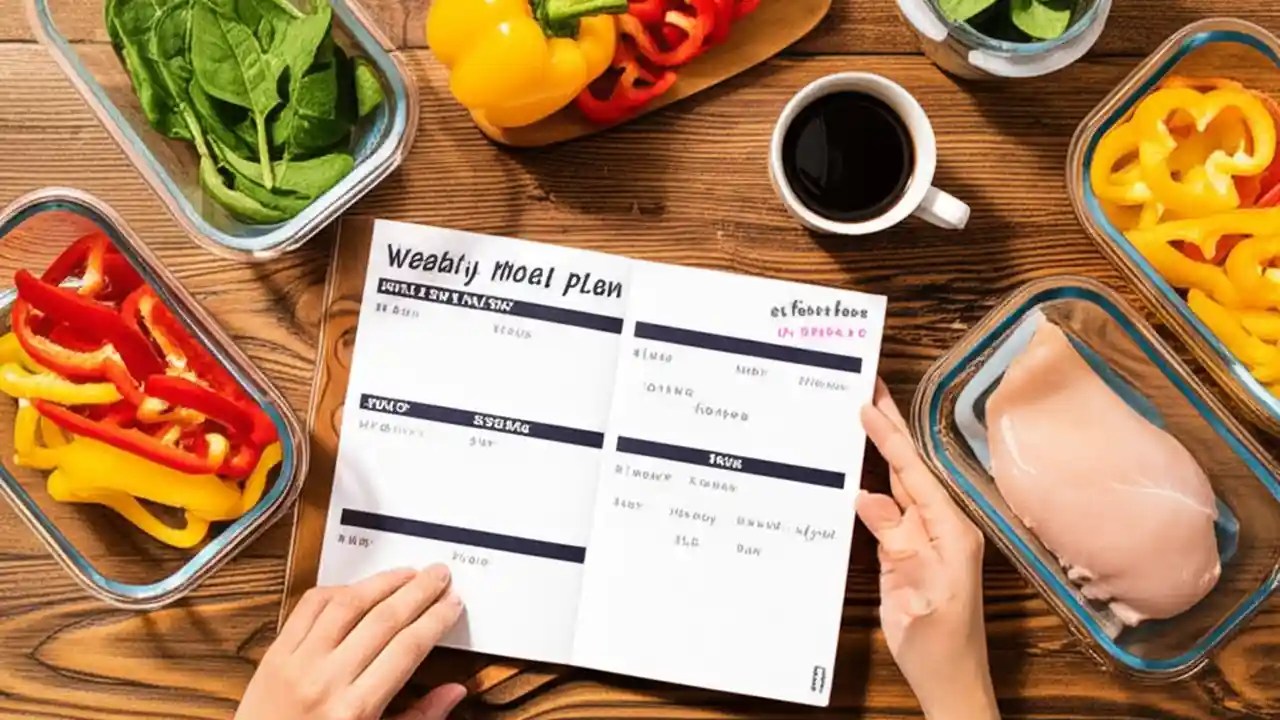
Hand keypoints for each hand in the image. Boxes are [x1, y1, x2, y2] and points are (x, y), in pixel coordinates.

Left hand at [236, 565, 466, 719]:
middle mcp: (327, 681)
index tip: (452, 603)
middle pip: (383, 620)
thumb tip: (456, 691)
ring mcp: (297, 663)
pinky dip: (338, 590)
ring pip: (347, 604)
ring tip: (407, 573)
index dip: (435, 620)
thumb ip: (418, 718)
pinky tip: (359, 587)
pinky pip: (309, 607)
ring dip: (382, 582)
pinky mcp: (275, 654)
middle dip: (417, 592)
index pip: (407, 649)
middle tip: (439, 574)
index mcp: (356, 711)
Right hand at [857, 379, 999, 719]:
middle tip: (867, 388)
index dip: (890, 438)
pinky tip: (858, 469)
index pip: (914, 473)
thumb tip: (869, 498)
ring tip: (860, 415)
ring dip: (879, 450)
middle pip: (909, 468)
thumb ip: (899, 545)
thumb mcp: (917, 596)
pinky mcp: (910, 553)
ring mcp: (925, 540)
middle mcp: (941, 528)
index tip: (868, 405)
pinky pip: (889, 511)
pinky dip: (872, 484)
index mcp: (951, 532)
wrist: (949, 682)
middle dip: (888, 427)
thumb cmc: (940, 645)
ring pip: (898, 484)